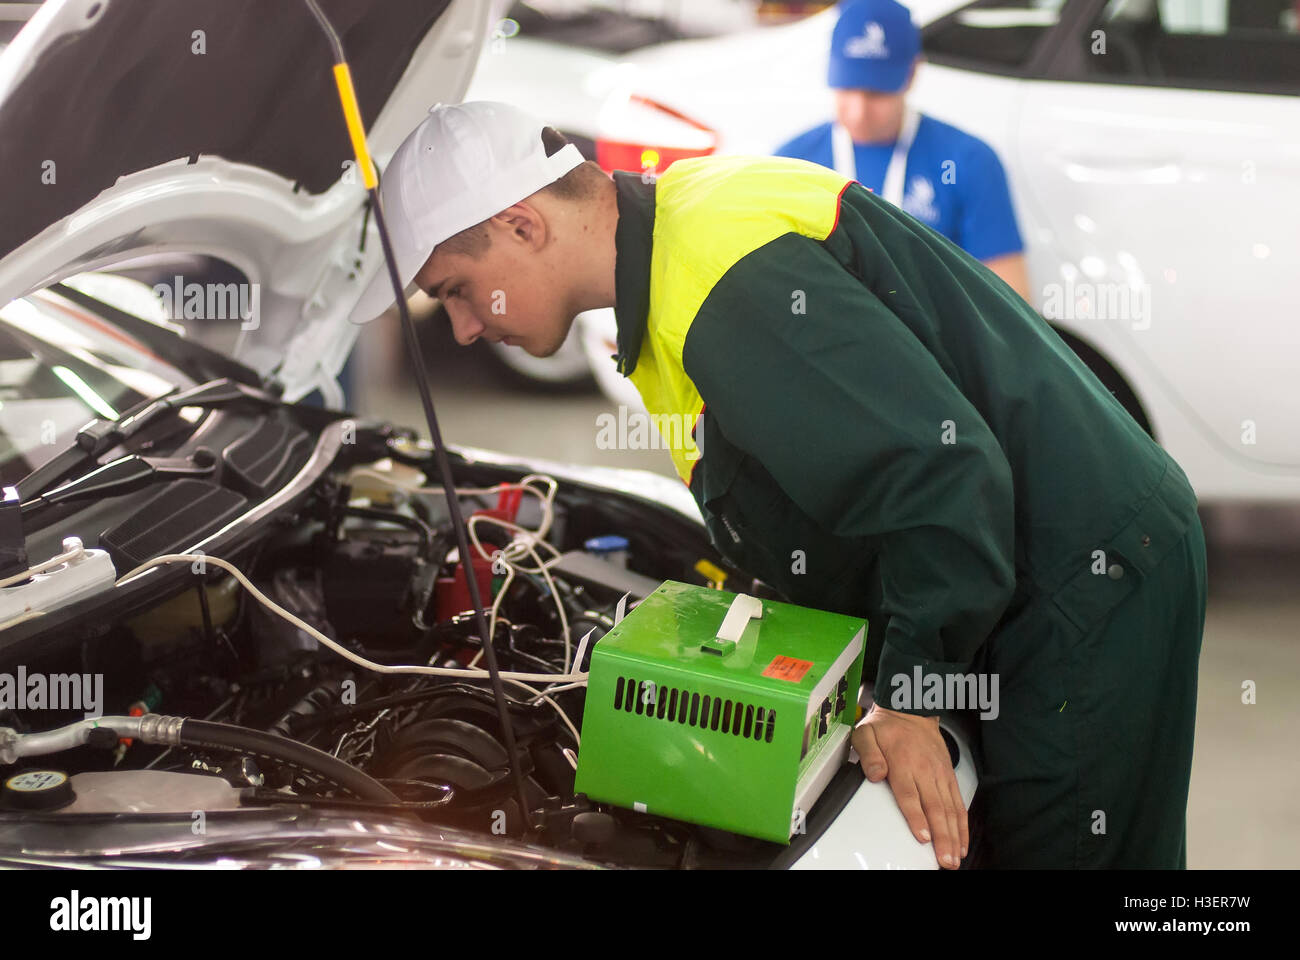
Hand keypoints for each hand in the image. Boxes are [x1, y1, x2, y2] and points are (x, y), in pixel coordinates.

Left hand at [853, 703, 967, 868]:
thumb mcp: (866, 733)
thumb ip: (868, 754)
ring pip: (950, 809)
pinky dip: (962, 825)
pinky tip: (962, 842)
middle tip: (945, 860)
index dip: (916, 818)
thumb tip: (875, 774)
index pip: (910, 795)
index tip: (922, 838)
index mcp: (903, 762)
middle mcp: (925, 770)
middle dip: (941, 837)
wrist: (911, 710)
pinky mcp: (949, 776)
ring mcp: (940, 774)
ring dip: (954, 836)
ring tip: (955, 858)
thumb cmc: (887, 726)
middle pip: (935, 808)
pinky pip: (959, 803)